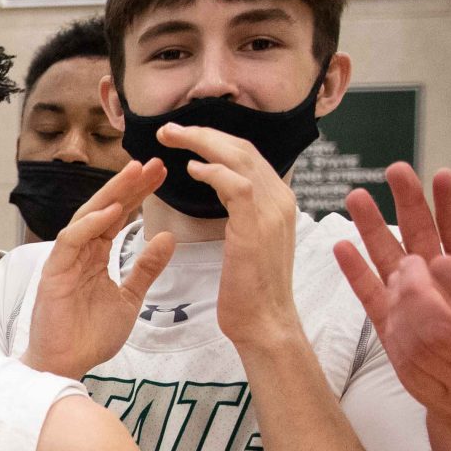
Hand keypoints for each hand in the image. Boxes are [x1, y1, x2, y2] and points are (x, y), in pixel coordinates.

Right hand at [27, 159, 174, 377]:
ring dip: (111, 194)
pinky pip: (70, 241)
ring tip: (135, 173)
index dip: (139, 194)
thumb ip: (145, 268)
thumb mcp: (130, 298)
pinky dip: (90, 225)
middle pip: (105, 208)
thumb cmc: (90, 335)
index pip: (119, 216)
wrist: (66, 365)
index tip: (162, 175)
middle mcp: (79, 252)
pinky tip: (112, 211)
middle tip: (154, 163)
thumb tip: (166, 237)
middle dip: (128, 185)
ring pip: (87, 217)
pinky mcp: (54, 273)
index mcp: (95, 255)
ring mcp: (65, 261)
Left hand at [158, 123, 300, 357]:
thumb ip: (244, 213)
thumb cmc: (250, 289)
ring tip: (171, 138)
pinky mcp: (257, 225)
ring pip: (239, 157)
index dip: (215, 141)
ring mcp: (273, 210)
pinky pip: (236, 185)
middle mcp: (280, 198)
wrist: (265, 321)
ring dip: (202, 143)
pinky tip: (191, 170)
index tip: (184, 136)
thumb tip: (227, 194)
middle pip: (243, 148)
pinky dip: (213, 172)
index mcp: (278, 200)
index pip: (247, 155)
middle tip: (169, 129)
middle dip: (204, 133)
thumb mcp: (250, 242)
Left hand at [334, 166, 450, 450]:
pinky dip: (373, 308)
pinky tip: (352, 260)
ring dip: (388, 291)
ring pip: (410, 342)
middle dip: (414, 287)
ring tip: (367, 236)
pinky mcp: (435, 394)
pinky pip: (393, 353)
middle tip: (406, 251)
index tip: (440, 260)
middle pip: (439, 331)